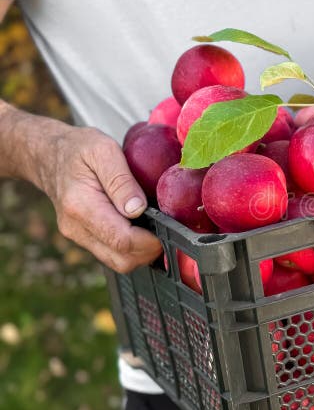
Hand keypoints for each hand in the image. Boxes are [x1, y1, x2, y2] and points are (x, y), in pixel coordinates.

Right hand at [42, 126, 162, 272]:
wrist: (47, 154)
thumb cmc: (77, 148)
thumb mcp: (103, 150)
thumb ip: (121, 180)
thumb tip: (138, 208)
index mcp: (80, 206)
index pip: (122, 240)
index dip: (151, 241)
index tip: (169, 228)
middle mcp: (76, 227)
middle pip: (122, 260)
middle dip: (149, 251)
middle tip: (167, 230)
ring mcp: (78, 235)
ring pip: (117, 262)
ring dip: (142, 253)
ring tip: (157, 228)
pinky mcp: (83, 237)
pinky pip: (112, 253)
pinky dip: (131, 248)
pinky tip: (143, 228)